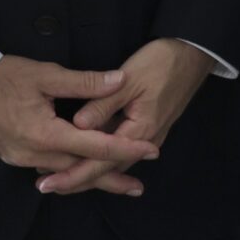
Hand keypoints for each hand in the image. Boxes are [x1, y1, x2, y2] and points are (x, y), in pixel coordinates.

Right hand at [0, 56, 160, 178]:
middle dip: (110, 177)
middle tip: (137, 186)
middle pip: (80, 170)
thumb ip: (84, 82)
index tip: (150, 151)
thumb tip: (120, 80)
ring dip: (89, 177)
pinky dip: (67, 169)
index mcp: (45, 134)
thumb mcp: (45, 74)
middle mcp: (33, 154)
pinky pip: (47, 167)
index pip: (94, 147)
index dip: (125, 149)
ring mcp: (21, 157)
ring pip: (63, 172)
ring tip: (115, 181)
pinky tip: (78, 168)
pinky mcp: (13, 154)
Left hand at [35, 39, 216, 195]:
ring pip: (114, 162)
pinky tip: (87, 154)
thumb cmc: (162, 63)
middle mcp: (145, 140)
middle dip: (77, 179)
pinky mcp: (148, 127)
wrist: (192, 54)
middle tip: (46, 185)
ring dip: (88, 169)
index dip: (73, 175)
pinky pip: (121, 150)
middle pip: (107, 169)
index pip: (100, 162)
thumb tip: (77, 125)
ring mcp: (149, 135)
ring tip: (60, 174)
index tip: (48, 183)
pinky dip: (101, 156)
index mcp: (139, 131)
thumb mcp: (129, 80)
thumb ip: (102, 104)